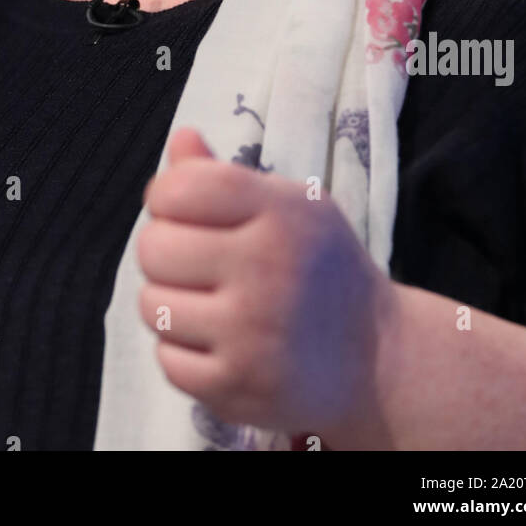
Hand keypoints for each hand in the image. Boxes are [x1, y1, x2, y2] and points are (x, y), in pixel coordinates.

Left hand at [137, 127, 397, 443]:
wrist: (375, 358)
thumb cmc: (320, 267)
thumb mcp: (291, 206)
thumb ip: (225, 175)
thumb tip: (180, 139)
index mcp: (280, 213)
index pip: (179, 188)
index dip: (166, 196)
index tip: (184, 212)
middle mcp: (266, 269)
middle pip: (153, 248)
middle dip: (164, 251)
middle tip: (195, 262)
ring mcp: (250, 334)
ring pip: (151, 305)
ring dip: (170, 303)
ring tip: (206, 302)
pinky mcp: (237, 387)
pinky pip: (166, 360)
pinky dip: (182, 351)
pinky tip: (216, 342)